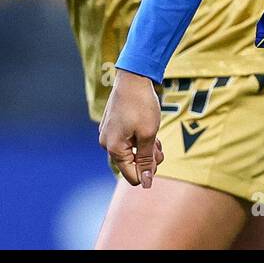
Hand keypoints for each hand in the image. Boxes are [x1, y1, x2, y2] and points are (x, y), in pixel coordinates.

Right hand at [98, 69, 163, 187]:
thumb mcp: (149, 134)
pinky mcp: (111, 126)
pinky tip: (147, 127)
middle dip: (148, 158)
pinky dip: (139, 139)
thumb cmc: (142, 106)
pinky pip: (126, 141)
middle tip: (157, 143)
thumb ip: (147, 160)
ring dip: (145, 148)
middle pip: (131, 165)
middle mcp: (106, 144)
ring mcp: (107, 134)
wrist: (133, 78)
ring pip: (130, 153)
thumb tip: (146, 184)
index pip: (132, 176)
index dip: (148, 170)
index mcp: (114, 149)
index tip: (157, 154)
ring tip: (153, 134)